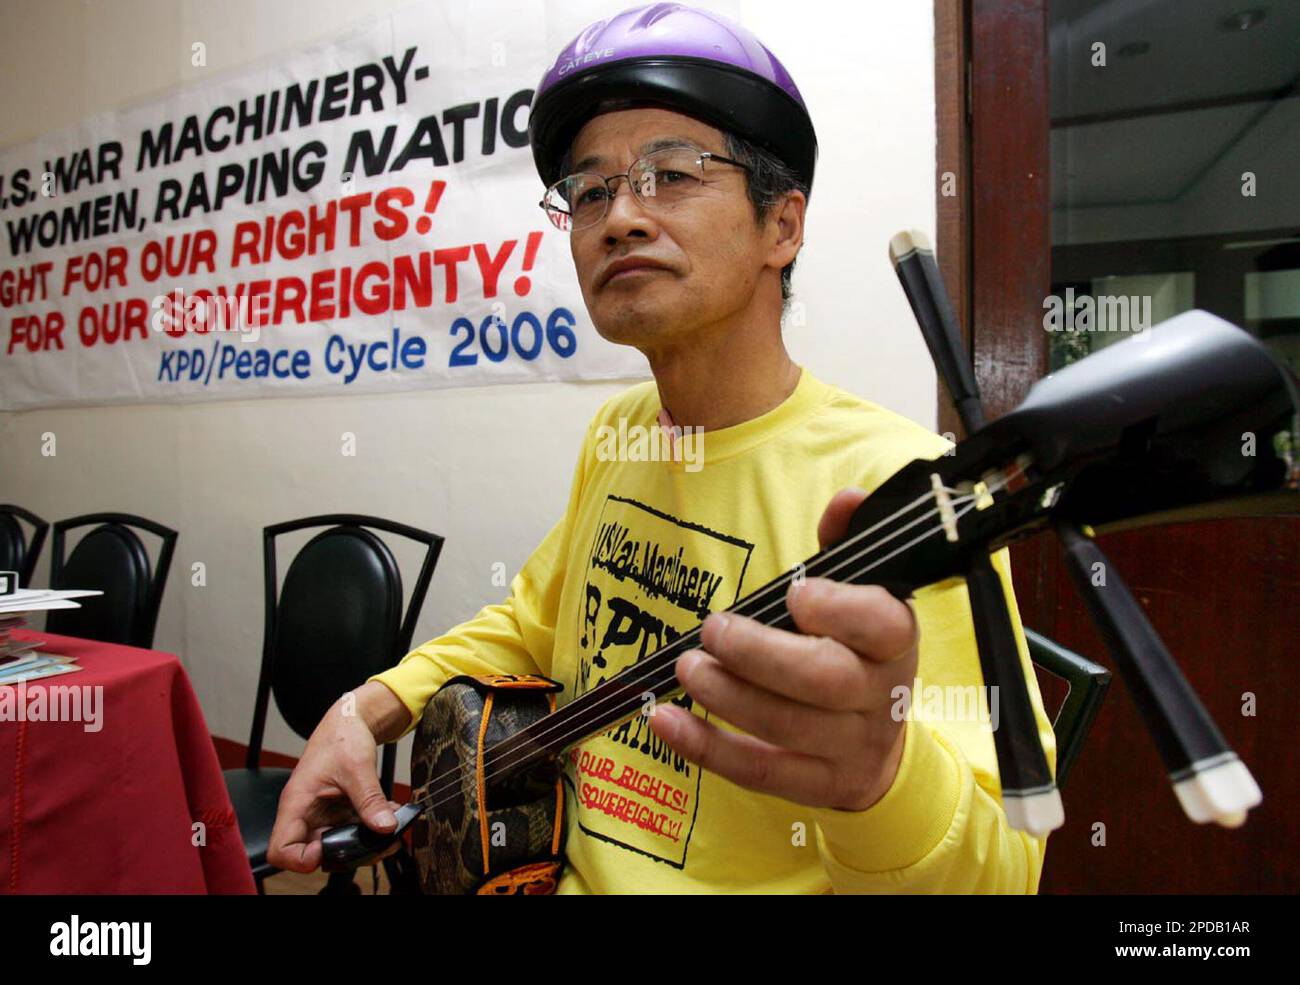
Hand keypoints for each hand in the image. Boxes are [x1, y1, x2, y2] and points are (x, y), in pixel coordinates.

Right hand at [266, 682, 407, 872]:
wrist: (351, 723)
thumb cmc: (342, 738)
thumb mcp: (358, 768)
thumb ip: (370, 799)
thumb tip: (385, 827)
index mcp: (297, 803)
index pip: (280, 849)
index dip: (299, 859)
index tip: (326, 849)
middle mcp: (305, 815)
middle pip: (311, 854)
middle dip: (345, 855)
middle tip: (377, 845)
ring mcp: (322, 816)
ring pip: (336, 846)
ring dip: (364, 844)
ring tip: (390, 832)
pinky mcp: (338, 814)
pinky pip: (351, 832)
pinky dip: (371, 830)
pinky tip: (390, 816)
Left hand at [647, 487, 918, 811]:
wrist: (877, 744)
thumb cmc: (854, 651)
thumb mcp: (861, 596)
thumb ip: (846, 544)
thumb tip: (847, 499)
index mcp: (894, 640)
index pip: (881, 624)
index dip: (838, 608)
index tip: (795, 591)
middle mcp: (879, 695)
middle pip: (824, 679)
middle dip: (759, 653)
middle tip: (712, 629)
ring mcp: (850, 747)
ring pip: (786, 727)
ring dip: (727, 696)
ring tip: (686, 667)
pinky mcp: (816, 785)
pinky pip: (758, 772)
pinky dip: (705, 747)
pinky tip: (664, 720)